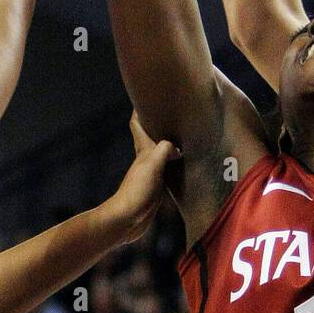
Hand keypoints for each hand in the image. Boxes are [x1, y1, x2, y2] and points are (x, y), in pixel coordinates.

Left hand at [100, 113, 176, 243]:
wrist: (128, 220)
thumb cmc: (136, 190)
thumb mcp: (152, 164)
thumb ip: (165, 149)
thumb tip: (178, 147)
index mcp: (143, 149)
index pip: (138, 123)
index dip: (141, 108)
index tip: (149, 92)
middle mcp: (146, 158)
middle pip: (152, 135)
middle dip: (160, 123)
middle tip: (173, 111)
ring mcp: (152, 172)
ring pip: (162, 151)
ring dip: (170, 143)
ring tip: (184, 133)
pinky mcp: (157, 186)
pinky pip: (170, 168)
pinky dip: (176, 162)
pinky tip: (185, 163)